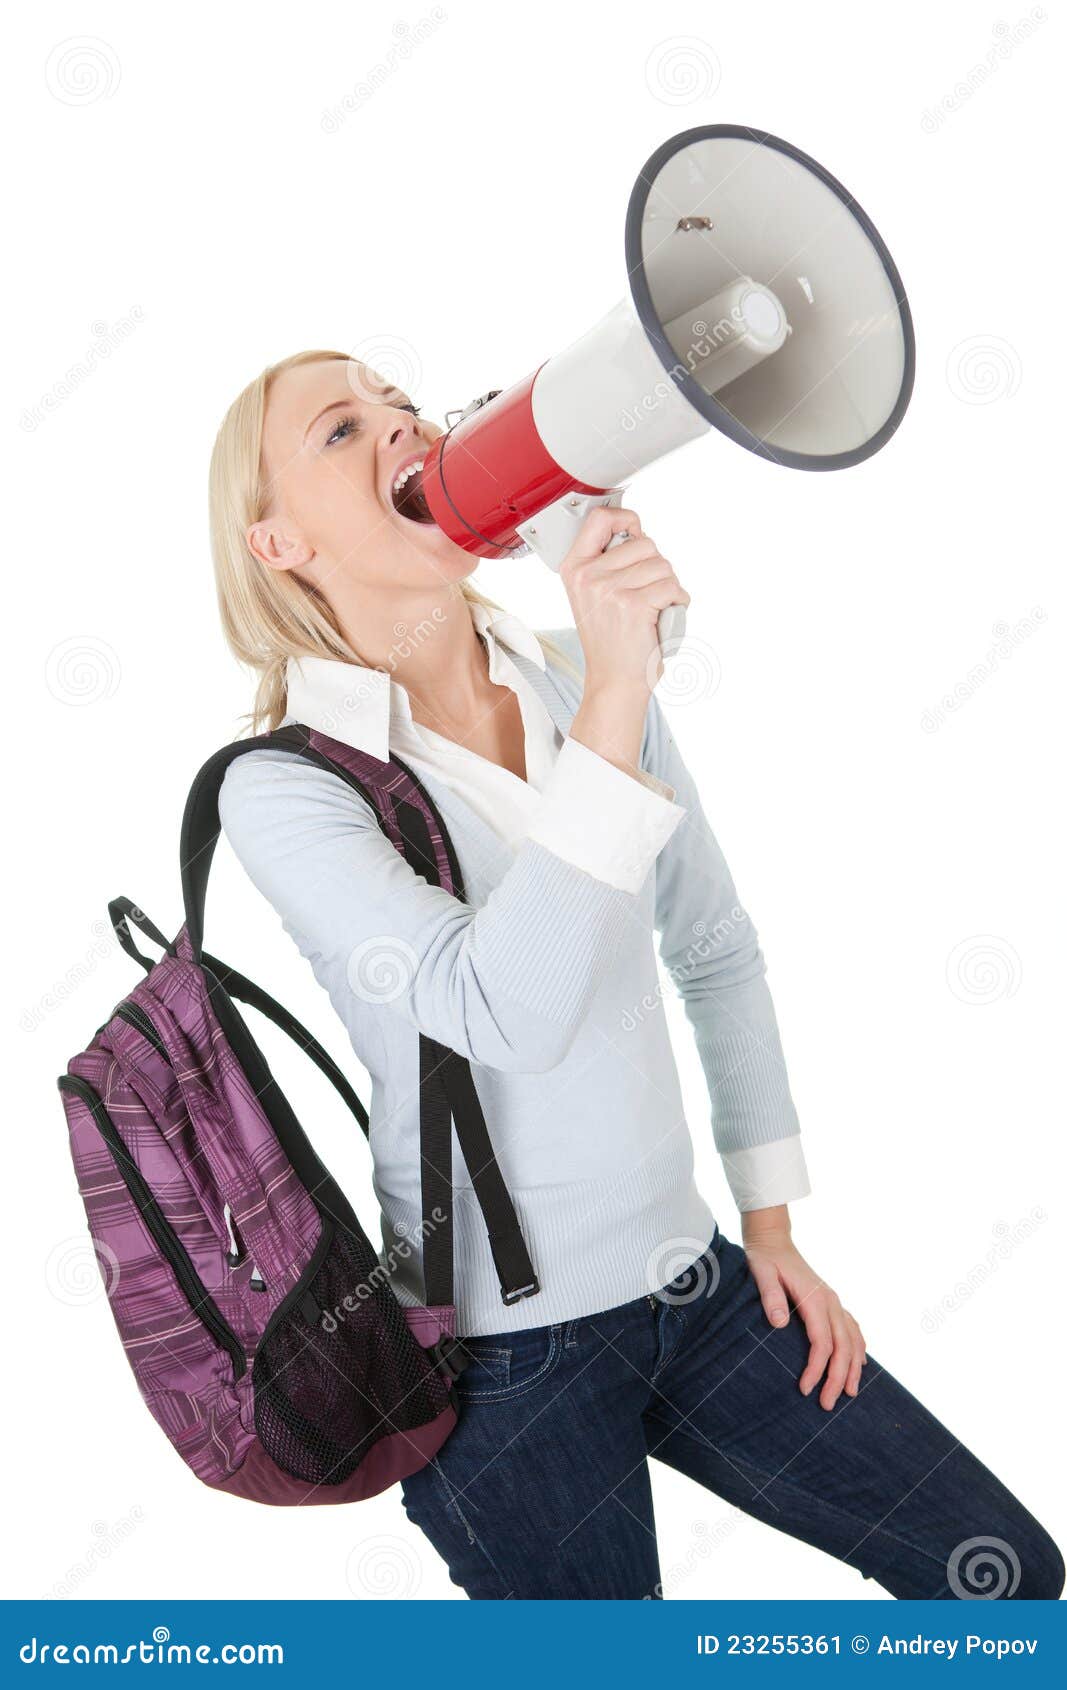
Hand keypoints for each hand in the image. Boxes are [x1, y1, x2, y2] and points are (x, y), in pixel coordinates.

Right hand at [560, 506, 688, 696]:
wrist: (613, 680)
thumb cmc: (609, 640)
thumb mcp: (593, 594)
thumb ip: (606, 561)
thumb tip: (634, 530)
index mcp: (574, 568)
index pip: (600, 518)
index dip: (626, 519)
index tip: (635, 532)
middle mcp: (588, 576)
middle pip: (644, 542)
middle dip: (655, 566)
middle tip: (644, 593)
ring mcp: (609, 590)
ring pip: (662, 565)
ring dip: (669, 586)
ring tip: (653, 608)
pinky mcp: (633, 605)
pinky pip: (672, 587)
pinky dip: (678, 601)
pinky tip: (664, 616)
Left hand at [741, 1208, 866, 1410]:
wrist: (773, 1239)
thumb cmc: (764, 1258)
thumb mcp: (760, 1273)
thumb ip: (770, 1297)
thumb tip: (779, 1323)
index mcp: (815, 1298)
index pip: (822, 1342)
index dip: (817, 1369)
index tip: (805, 1389)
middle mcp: (830, 1301)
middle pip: (842, 1346)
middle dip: (838, 1378)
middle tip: (828, 1405)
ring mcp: (834, 1301)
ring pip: (853, 1339)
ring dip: (853, 1367)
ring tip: (850, 1393)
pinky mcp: (832, 1302)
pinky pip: (852, 1328)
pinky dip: (859, 1347)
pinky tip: (860, 1363)